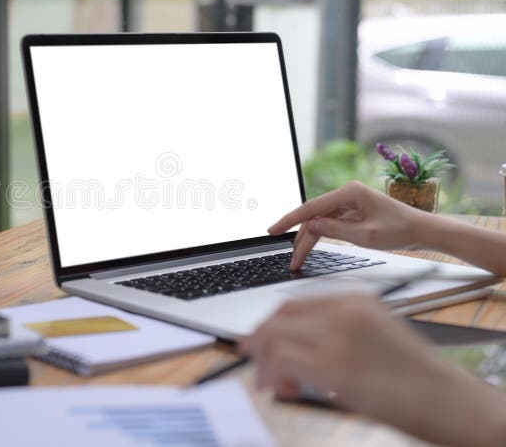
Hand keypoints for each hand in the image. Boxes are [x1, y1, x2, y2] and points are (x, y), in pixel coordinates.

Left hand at [241, 295, 505, 446]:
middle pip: (280, 316)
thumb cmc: (414, 375)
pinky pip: (284, 361)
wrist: (448, 398)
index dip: (271, 323)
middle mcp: (343, 312)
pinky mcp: (334, 367)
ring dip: (264, 361)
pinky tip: (283, 388)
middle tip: (250, 358)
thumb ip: (334, 334)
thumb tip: (294, 349)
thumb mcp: (373, 336)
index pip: (295, 303)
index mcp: (354, 300)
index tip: (258, 340)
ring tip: (269, 382)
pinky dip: (274, 374)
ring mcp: (337, 338)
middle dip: (259, 339)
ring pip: (275, 337)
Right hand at [267, 181, 429, 269]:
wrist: (424, 231)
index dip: (289, 220)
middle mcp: (347, 194)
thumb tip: (309, 226)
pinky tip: (310, 248)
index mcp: (349, 192)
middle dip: (299, 238)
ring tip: (299, 259)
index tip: (273, 230)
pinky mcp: (353, 212)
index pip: (310, 207)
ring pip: (319, 221)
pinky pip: (330, 223)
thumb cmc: (400, 230)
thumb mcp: (365, 235)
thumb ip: (334, 230)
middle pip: (313, 216)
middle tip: (290, 257)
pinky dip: (320, 236)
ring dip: (309, 240)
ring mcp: (349, 203)